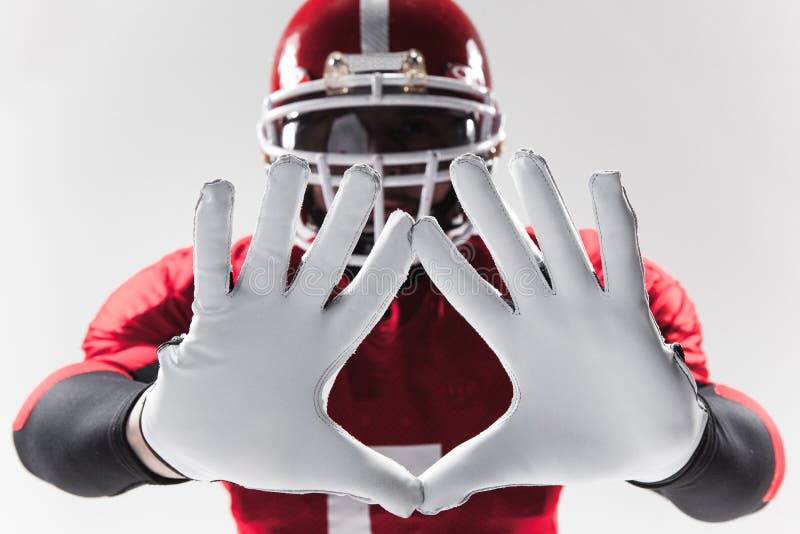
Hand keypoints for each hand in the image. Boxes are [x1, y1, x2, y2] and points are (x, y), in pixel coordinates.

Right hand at [139, 155, 420, 516]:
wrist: (204, 443)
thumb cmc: (267, 447)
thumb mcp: (324, 462)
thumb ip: (373, 474)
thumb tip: (424, 506)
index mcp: (327, 347)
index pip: (366, 300)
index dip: (390, 266)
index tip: (416, 225)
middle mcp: (294, 320)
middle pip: (322, 263)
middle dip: (341, 221)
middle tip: (364, 172)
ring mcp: (251, 315)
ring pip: (266, 255)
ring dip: (275, 213)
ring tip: (289, 163)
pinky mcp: (209, 320)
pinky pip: (210, 273)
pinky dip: (209, 235)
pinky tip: (216, 188)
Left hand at [412, 151, 707, 513]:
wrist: (644, 445)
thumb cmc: (577, 444)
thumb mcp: (512, 457)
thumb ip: (462, 471)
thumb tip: (411, 504)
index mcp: (515, 344)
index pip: (471, 295)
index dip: (444, 264)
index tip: (411, 227)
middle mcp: (547, 317)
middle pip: (512, 254)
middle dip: (488, 210)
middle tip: (459, 163)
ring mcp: (589, 312)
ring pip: (564, 247)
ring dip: (545, 202)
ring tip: (525, 157)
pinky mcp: (631, 316)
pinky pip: (625, 260)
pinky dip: (618, 221)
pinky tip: (604, 177)